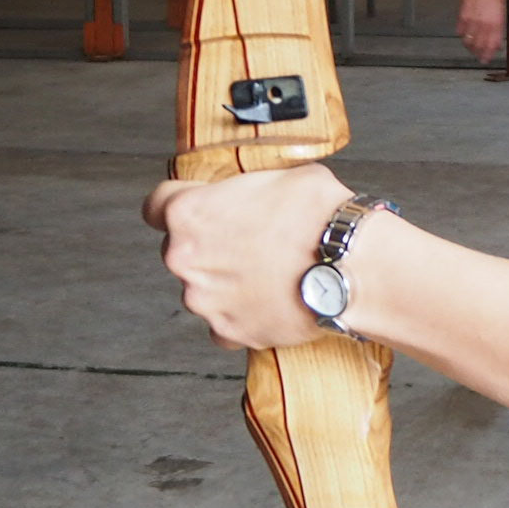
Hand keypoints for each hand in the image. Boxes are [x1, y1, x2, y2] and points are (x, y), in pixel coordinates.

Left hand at [144, 164, 366, 349]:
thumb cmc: (321, 218)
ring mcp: (205, 300)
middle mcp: (185, 260)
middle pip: (182, 250)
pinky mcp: (229, 332)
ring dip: (227, 281)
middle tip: (249, 239)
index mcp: (189, 214)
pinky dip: (242, 314)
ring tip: (269, 272)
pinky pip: (225, 323)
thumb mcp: (282, 175)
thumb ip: (250, 188)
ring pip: (204, 288)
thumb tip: (256, 194)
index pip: (156, 205)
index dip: (180, 203)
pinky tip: (270, 299)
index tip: (196, 208)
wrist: (352, 267)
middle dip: (209, 245)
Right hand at [456, 0, 507, 65]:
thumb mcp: (501, 11)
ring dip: (470, 47)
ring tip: (472, 49)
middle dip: (479, 54)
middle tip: (479, 57)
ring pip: (468, 41)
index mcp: (496, 23)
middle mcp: (484, 25)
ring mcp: (472, 21)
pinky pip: (460, 32)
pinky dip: (462, 36)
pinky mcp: (462, 17)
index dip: (488, 54)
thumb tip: (496, 41)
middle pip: (479, 46)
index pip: (492, 44)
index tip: (486, 59)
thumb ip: (499, 27)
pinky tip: (465, 36)